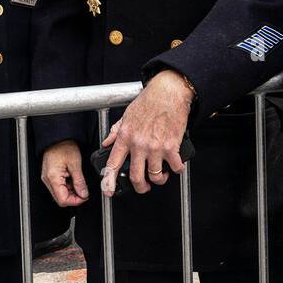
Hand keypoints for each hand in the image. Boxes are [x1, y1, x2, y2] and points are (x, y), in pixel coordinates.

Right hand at [41, 140, 88, 206]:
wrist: (58, 137)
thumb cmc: (63, 146)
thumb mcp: (75, 164)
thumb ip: (79, 182)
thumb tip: (84, 194)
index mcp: (53, 177)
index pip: (63, 200)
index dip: (75, 201)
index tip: (84, 197)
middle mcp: (47, 180)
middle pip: (60, 199)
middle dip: (74, 197)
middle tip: (83, 191)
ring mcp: (47, 178)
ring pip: (60, 194)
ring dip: (71, 191)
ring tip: (78, 181)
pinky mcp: (50, 176)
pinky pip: (58, 187)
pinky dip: (67, 186)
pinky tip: (73, 178)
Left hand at [101, 71, 191, 195]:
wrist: (169, 92)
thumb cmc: (149, 101)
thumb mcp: (127, 115)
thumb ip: (116, 131)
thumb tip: (107, 143)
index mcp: (125, 136)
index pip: (113, 163)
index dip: (108, 180)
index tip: (108, 190)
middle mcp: (139, 144)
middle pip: (136, 176)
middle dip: (140, 187)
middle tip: (143, 186)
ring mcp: (155, 147)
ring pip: (155, 176)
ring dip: (159, 179)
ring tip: (161, 175)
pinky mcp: (171, 147)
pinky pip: (174, 167)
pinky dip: (176, 170)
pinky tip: (175, 166)